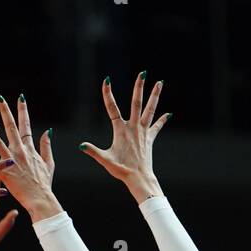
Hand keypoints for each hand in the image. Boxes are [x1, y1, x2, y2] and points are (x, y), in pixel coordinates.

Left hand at [0, 95, 58, 220]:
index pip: (26, 126)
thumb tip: (47, 132)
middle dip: (6, 111)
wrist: (40, 199)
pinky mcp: (4, 172)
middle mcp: (20, 151)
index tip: (20, 98)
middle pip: (12, 127)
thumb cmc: (44, 184)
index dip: (23, 111)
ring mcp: (12, 160)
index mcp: (30, 149)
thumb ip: (46, 146)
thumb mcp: (49, 163)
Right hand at [80, 73, 169, 202]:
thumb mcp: (104, 159)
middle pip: (136, 103)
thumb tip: (81, 145)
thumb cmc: (121, 169)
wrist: (138, 177)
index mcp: (121, 130)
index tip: (106, 81)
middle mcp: (133, 127)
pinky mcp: (149, 138)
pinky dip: (162, 120)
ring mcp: (143, 132)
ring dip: (154, 96)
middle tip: (142, 73)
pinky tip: (168, 114)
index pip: (112, 108)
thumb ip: (93, 151)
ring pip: (150, 110)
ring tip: (159, 82)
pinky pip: (156, 127)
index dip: (108, 94)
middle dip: (139, 87)